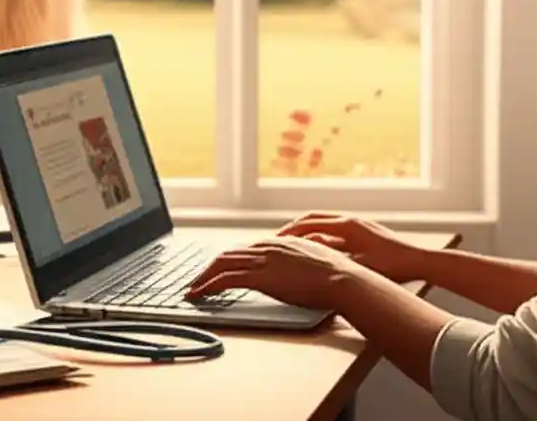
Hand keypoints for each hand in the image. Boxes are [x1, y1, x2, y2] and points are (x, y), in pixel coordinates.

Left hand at [183, 235, 361, 309]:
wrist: (343, 279)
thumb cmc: (337, 276)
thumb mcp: (317, 261)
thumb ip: (303, 260)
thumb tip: (300, 268)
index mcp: (281, 242)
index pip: (246, 249)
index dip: (230, 260)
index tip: (220, 269)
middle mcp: (268, 246)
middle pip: (229, 253)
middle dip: (210, 267)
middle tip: (199, 278)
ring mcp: (263, 260)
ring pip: (222, 263)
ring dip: (204, 276)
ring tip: (193, 288)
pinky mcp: (259, 276)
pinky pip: (225, 279)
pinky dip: (207, 285)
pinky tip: (199, 294)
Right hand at [275, 212, 431, 283]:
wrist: (421, 262)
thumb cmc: (394, 267)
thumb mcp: (359, 265)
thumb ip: (332, 258)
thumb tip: (307, 252)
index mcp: (347, 226)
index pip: (308, 224)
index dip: (288, 233)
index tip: (273, 242)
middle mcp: (351, 221)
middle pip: (313, 219)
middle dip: (293, 229)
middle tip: (275, 241)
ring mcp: (359, 226)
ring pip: (324, 224)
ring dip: (307, 232)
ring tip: (292, 245)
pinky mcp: (365, 233)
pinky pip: (336, 231)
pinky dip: (321, 237)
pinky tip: (317, 251)